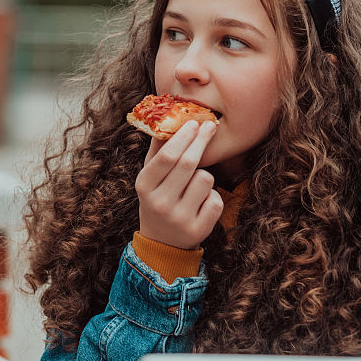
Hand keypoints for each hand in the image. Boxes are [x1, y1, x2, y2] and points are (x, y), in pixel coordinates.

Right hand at [135, 120, 222, 249]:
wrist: (162, 242)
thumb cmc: (157, 199)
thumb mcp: (149, 178)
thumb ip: (157, 150)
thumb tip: (169, 118)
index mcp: (144, 186)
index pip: (167, 156)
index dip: (183, 137)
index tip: (194, 123)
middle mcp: (160, 203)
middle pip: (189, 163)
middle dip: (202, 141)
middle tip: (211, 126)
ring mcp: (180, 219)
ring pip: (206, 179)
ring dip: (205, 175)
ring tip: (195, 184)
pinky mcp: (198, 230)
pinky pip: (216, 199)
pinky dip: (212, 197)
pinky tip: (201, 202)